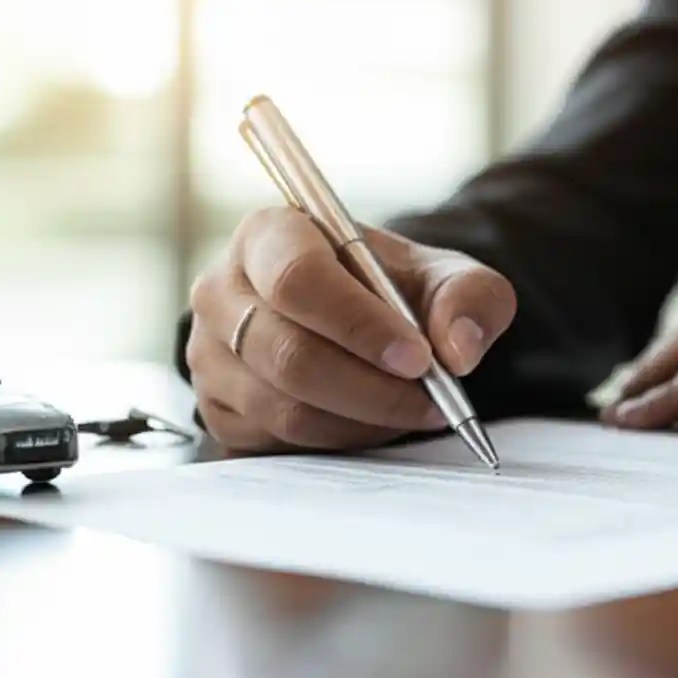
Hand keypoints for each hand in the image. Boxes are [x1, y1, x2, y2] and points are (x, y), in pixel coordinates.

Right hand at [186, 208, 515, 451]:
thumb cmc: (393, 289)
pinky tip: (373, 421)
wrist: (358, 321)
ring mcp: (209, 354)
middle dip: (372, 388)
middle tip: (431, 401)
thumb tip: (459, 348)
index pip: (298, 280)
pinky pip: (279, 442)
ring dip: (363, 420)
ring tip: (413, 409)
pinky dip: (340, 441)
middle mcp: (222, 291)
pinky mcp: (217, 408)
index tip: (418, 357)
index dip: (359, 325)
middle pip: (289, 355)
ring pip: (286, 409)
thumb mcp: (444, 276)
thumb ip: (468, 297)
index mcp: (268, 235)